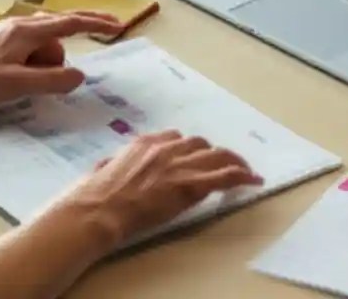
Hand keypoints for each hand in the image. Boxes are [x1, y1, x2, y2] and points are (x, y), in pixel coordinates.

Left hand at [0, 12, 123, 108]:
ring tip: (25, 87)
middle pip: (58, 32)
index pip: (70, 23)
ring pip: (43, 44)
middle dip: (69, 48)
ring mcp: (7, 33)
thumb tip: (80, 76)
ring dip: (45, 64)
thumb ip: (52, 81)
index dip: (96, 24)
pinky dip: (36, 62)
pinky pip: (29, 48)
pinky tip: (24, 80)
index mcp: (25, 31)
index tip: (118, 25)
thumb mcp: (17, 85)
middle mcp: (18, 25)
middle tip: (89, 52)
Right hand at [53, 131, 263, 249]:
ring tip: (243, 171)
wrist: (99, 209)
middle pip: (199, 144)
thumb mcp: (103, 170)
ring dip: (231, 162)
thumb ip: (112, 165)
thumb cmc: (93, 195)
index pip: (175, 138)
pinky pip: (226, 175)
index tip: (193, 155)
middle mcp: (166, 148)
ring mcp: (181, 164)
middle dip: (210, 154)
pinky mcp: (192, 184)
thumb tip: (105, 168)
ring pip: (217, 156)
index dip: (188, 148)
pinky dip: (243, 176)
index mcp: (144, 143)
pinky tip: (254, 180)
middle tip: (219, 164)